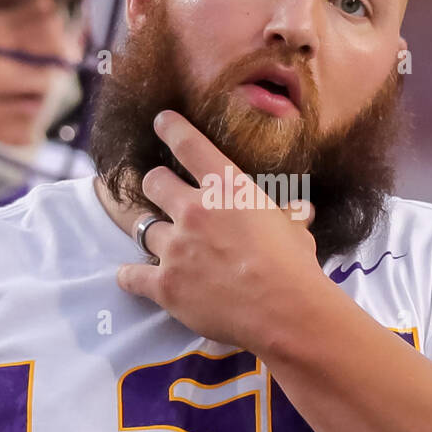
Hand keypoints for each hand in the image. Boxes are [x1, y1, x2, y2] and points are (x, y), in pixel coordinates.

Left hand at [116, 110, 329, 350]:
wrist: (284, 310)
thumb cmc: (295, 266)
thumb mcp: (295, 228)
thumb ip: (287, 214)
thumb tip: (301, 211)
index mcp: (227, 187)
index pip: (188, 144)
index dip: (170, 128)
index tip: (161, 122)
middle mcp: (194, 210)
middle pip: (153, 182)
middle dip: (156, 186)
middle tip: (163, 194)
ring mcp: (175, 248)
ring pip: (143, 228)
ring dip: (152, 234)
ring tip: (163, 242)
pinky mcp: (164, 284)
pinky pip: (131, 276)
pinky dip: (130, 277)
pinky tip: (130, 277)